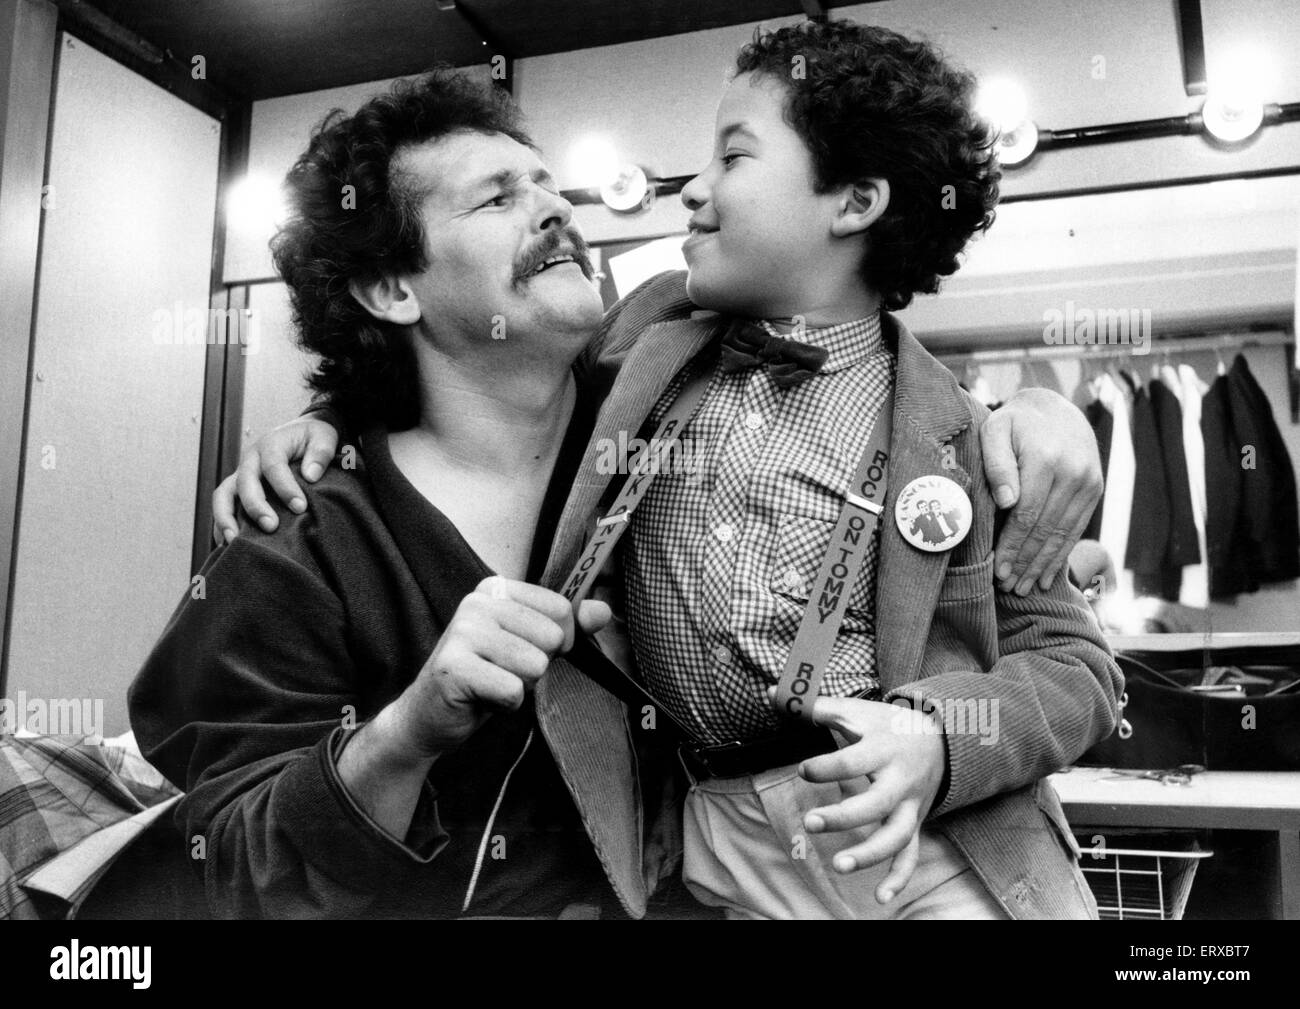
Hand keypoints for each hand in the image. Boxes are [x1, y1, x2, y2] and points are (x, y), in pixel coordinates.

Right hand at [211, 415, 339, 543]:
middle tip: (271, 526)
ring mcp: (241, 474)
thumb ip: (321, 453)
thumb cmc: (313, 437)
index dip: (285, 487)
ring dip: (225, 518)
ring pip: (223, 495)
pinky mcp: (238, 489)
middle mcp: (250, 459)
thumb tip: (311, 475)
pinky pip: (223, 506)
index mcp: (271, 444)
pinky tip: (228, 546)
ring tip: (235, 542)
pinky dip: (221, 525)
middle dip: (255, 506)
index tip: (300, 507)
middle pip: (244, 482)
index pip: (273, 465)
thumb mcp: (324, 437)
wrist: (301, 433)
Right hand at [389, 576, 610, 757]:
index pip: (561, 609)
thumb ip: (567, 627)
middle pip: (552, 637)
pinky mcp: (454, 667)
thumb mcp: (529, 646)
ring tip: (492, 684)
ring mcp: (462, 632)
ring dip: (520, 687)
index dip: (557, 641)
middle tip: (503, 672)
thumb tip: (602, 611)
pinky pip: (513, 691)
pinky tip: (482, 698)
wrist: (430, 715)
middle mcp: (477, 603)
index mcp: (496, 589)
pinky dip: (504, 705)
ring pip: (535, 665)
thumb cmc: (484, 678)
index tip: (525, 649)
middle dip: (537, 667)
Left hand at [793, 695, 945, 903]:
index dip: (827, 767)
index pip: (854, 761)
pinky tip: (880, 898)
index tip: (804, 770)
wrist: (940, 738)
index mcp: (884, 749)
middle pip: (876, 805)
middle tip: (810, 824)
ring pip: (896, 836)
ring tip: (837, 866)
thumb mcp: (855, 711)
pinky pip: (910, 855)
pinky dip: (898, 878)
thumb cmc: (885, 725)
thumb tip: (771, 694)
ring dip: (869, 854)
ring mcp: (910, 806)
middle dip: (844, 817)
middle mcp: (900, 781)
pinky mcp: (915, 824)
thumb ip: (814, 706)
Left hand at [980, 388, 1101, 594]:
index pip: (1026, 515)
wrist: (1055, 409)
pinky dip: (1062, 554)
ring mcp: (1089, 483)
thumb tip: (1006, 502)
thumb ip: (997, 464)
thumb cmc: (1015, 424)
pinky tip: (1048, 575)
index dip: (1012, 547)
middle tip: (1008, 588)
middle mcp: (1074, 473)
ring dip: (1044, 565)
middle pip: (1046, 529)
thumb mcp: (995, 431)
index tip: (997, 570)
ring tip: (1025, 588)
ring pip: (1064, 534)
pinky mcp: (1096, 490)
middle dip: (1026, 563)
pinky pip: (1077, 528)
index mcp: (1046, 459)